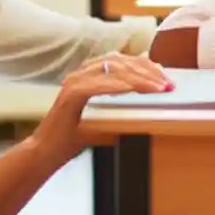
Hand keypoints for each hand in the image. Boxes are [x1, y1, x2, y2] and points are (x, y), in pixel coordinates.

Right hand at [29, 53, 173, 162]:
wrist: (46, 152)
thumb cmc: (73, 137)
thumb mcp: (106, 123)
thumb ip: (123, 114)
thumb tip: (151, 114)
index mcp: (89, 75)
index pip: (123, 61)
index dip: (147, 67)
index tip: (166, 78)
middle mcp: (81, 73)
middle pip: (121, 61)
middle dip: (148, 71)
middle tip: (168, 84)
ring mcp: (74, 82)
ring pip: (112, 69)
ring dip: (139, 77)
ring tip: (158, 88)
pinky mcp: (70, 95)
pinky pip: (98, 85)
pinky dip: (119, 86)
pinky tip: (135, 90)